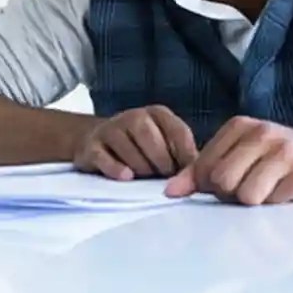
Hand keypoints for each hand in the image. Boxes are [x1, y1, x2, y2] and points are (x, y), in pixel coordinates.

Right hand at [72, 105, 197, 180]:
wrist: (97, 141)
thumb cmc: (139, 148)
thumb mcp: (163, 145)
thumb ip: (181, 155)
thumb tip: (201, 173)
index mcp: (157, 114)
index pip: (177, 131)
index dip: (184, 155)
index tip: (186, 174)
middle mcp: (133, 116)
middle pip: (150, 137)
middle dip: (161, 162)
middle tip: (163, 178)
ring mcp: (110, 130)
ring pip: (128, 148)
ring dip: (140, 168)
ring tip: (143, 178)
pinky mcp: (91, 146)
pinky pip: (104, 158)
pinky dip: (116, 169)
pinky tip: (126, 177)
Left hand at [164, 117, 292, 204]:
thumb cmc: (269, 157)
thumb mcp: (233, 154)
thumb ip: (198, 172)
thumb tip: (170, 191)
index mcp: (239, 126)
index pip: (204, 167)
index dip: (210, 184)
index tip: (225, 182)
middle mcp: (262, 134)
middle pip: (223, 181)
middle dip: (231, 193)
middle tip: (246, 187)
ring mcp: (286, 152)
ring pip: (248, 196)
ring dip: (254, 201)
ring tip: (266, 188)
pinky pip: (274, 203)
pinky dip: (276, 203)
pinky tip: (284, 190)